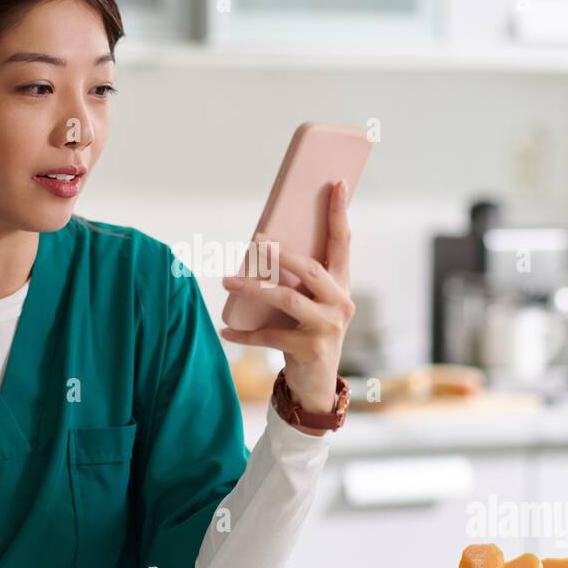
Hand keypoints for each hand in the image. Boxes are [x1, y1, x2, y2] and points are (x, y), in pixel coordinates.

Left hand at [221, 180, 354, 432]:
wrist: (316, 385)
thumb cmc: (306, 333)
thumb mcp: (308, 303)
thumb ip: (295, 278)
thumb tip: (261, 244)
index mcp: (341, 285)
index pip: (342, 242)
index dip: (339, 212)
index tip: (336, 183)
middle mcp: (340, 303)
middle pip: (310, 269)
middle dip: (281, 255)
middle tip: (256, 241)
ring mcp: (328, 328)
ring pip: (287, 300)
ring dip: (254, 289)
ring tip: (228, 281)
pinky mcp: (309, 350)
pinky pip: (270, 337)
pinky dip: (244, 335)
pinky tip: (225, 331)